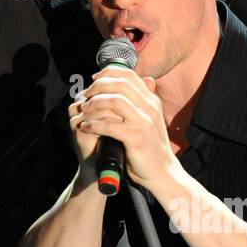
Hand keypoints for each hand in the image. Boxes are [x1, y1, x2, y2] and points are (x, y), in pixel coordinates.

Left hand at [71, 68, 175, 192]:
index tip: (93, 80)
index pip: (128, 75)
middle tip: (86, 96)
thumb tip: (125, 82)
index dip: (107, 73)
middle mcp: (149, 108)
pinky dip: (94, 125)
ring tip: (84, 110)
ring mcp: (144, 122)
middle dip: (98, 87)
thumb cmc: (149, 146)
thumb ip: (137, 102)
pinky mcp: (137, 139)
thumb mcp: (146, 119)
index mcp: (151, 100)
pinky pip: (111, 126)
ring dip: (95, 103)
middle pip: (120, 84)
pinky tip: (86, 127)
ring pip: (115, 100)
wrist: (162, 173)